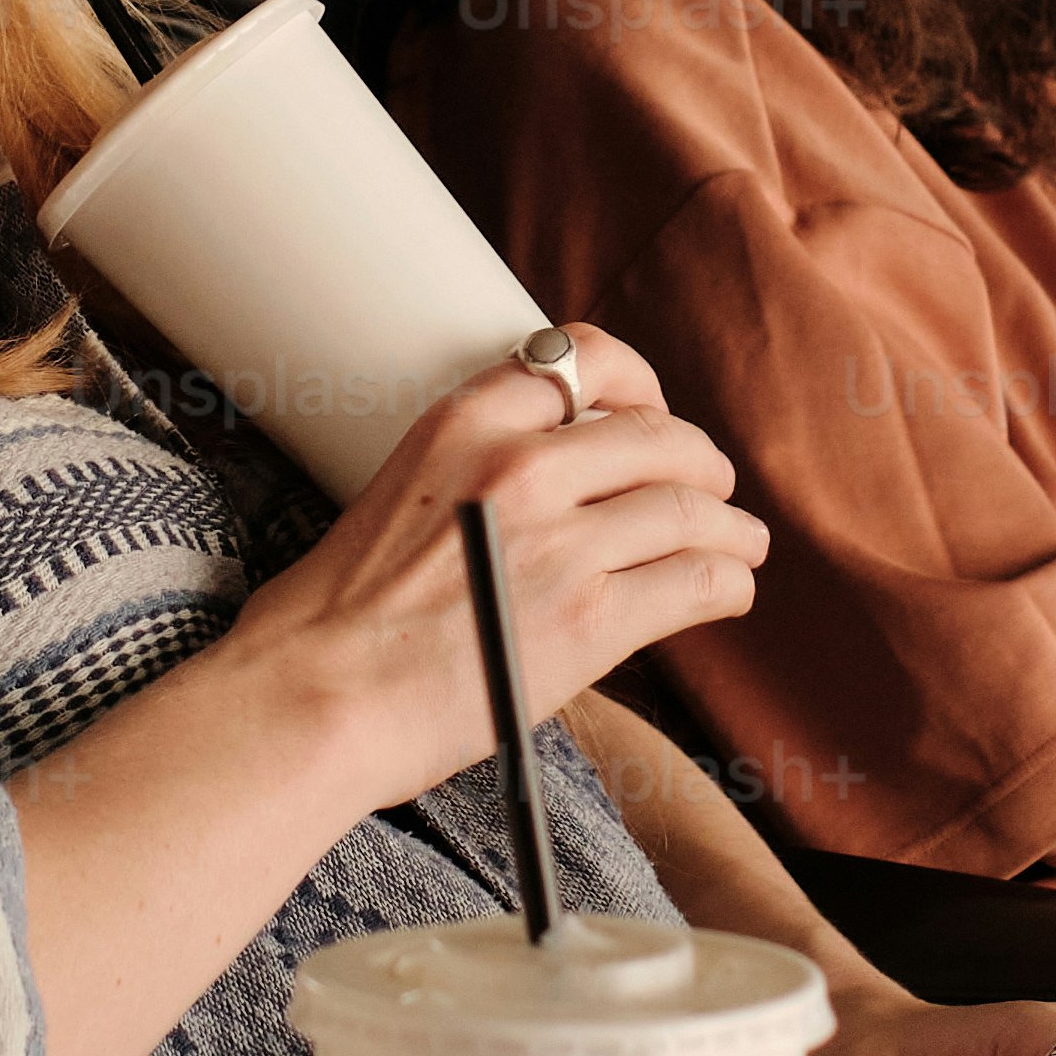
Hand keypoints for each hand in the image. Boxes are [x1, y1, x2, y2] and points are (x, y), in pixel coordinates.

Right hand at [212, 329, 764, 808]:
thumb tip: (550, 484)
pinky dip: (726, 582)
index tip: (650, 414)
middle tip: (710, 491)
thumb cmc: (333, 620)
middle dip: (699, 466)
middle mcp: (520, 465)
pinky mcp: (591, 618)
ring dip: (730, 528)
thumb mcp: (395, 494)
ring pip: (692, 509)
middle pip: (659, 438)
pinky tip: (726, 591)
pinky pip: (697, 579)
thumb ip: (474, 471)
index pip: (582, 359)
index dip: (639, 386)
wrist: (316, 696)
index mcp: (464, 424)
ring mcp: (561, 541)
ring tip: (740, 545)